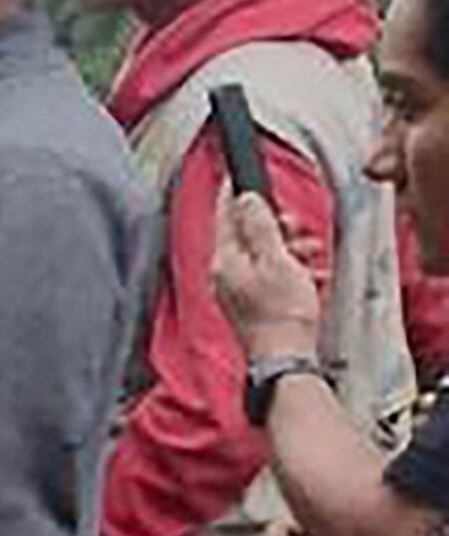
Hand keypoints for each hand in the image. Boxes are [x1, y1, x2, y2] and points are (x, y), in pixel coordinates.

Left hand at [212, 189, 322, 360]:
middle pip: (246, 235)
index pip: (224, 217)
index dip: (233, 196)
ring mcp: (237, 290)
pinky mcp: (253, 303)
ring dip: (290, 249)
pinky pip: (272, 276)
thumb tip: (245, 200)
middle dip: (276, 226)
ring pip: (264, 254)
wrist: (287, 358)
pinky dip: (293, 271)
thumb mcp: (276, 260)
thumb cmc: (282, 314)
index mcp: (224, 260)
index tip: (236, 178)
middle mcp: (224, 274)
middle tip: (296, 227)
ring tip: (310, 254)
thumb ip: (260, 228)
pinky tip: (310, 276)